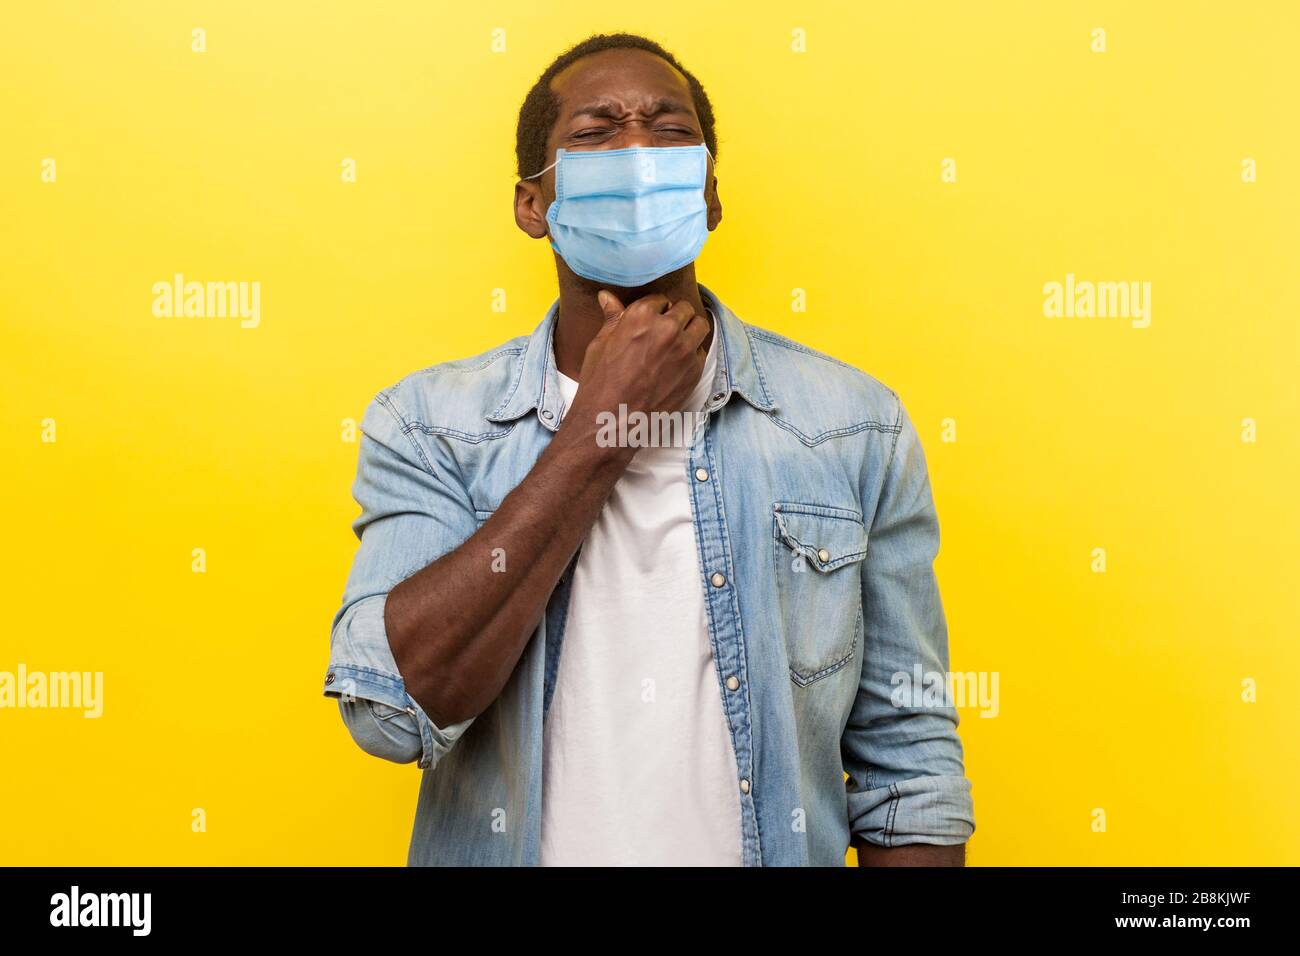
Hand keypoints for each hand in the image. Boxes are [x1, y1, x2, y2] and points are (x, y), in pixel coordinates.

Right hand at [567, 290, 709, 425]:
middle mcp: (667, 328)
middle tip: (665, 330)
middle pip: (684, 308)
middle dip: (675, 316)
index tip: (651, 318)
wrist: (612, 421)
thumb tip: (607, 296)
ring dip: (690, 329)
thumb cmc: (600, 383)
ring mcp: (684, 350)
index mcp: (641, 316)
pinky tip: (676, 364)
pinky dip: (692, 354)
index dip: (655, 309)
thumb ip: (612, 318)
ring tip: (677, 342)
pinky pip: (701, 351)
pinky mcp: (694, 371)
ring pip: (700, 325)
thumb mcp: (600, 345)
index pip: (659, 299)